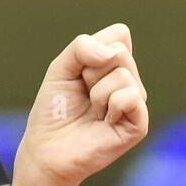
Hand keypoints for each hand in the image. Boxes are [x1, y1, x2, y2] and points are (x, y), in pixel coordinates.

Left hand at [15, 22, 148, 185]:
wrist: (46, 149)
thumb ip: (82, 47)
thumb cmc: (54, 110)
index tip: (76, 74)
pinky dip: (109, 104)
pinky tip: (103, 121)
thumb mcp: (60, 68)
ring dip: (95, 92)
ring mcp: (136, 104)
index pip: (118, 36)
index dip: (89, 51)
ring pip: (123, 74)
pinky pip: (130, 97)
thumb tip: (112, 52)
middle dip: (89, 71)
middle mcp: (130, 82)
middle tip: (82, 94)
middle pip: (120, 52)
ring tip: (91, 111)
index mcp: (114, 67)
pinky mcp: (139, 125)